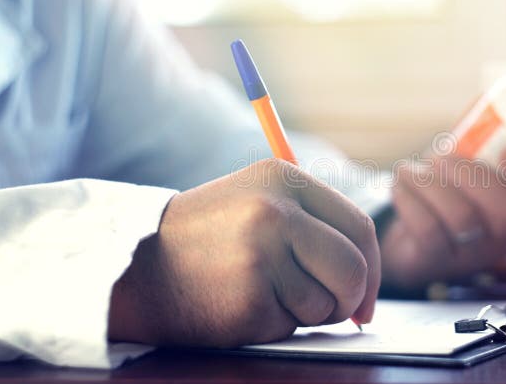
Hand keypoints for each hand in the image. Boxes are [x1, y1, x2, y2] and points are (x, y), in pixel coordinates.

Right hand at [108, 159, 379, 347]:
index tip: (365, 294)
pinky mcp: (248, 298)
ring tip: (265, 296)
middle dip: (355, 299)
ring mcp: (261, 254)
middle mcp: (275, 211)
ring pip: (327, 303)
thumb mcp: (256, 201)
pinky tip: (242, 306)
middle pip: (354, 267)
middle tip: (341, 314)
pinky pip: (292, 326)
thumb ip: (313, 223)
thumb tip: (367, 272)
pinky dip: (277, 326)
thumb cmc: (204, 240)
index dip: (372, 266)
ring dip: (308, 313)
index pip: (359, 225)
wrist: (133, 267)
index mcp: (283, 178)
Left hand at [380, 147, 505, 288]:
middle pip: (505, 212)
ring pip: (462, 218)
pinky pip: (428, 229)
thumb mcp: (465, 176)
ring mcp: (469, 255)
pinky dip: (410, 199)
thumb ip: (476, 150)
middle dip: (471, 175)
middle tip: (440, 160)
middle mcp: (499, 238)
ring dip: (432, 183)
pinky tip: (400, 186)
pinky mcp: (435, 262)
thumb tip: (479, 109)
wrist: (408, 246)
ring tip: (409, 170)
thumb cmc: (442, 198)